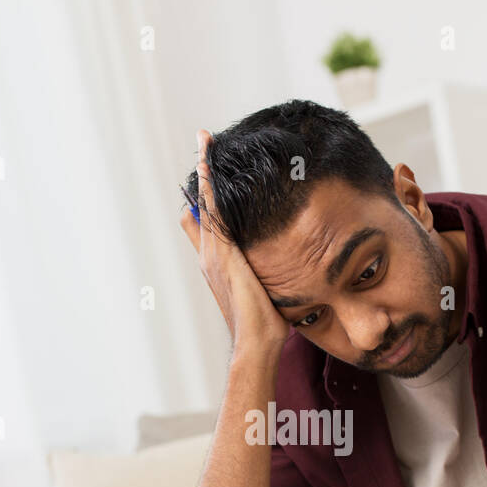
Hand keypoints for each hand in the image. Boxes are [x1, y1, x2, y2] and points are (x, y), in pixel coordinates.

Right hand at [180, 129, 291, 354]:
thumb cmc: (264, 327)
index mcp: (218, 265)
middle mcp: (209, 256)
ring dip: (205, 172)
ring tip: (205, 143)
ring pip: (205, 203)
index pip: (207, 225)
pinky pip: (214, 211)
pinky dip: (210, 186)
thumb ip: (266, 276)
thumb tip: (285, 270)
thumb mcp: (264, 293)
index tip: (209, 177)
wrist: (255, 344)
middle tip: (204, 146)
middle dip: (203, 176)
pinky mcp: (224, 254)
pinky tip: (210, 164)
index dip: (207, 201)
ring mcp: (213, 254)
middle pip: (201, 207)